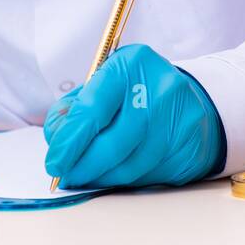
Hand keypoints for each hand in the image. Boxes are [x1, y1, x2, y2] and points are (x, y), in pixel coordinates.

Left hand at [43, 44, 226, 187]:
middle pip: (113, 143)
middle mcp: (160, 87)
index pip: (93, 109)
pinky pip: (149, 176)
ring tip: (88, 176)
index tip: (54, 163)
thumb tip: (58, 141)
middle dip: (84, 166)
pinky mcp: (190, 147)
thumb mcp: (100, 86)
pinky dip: (125, 180)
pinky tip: (116, 174)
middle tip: (68, 176)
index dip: (70, 142)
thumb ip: (71, 109)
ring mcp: (180, 118)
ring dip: (102, 178)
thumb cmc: (133, 93)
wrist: (189, 100)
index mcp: (131, 63)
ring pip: (131, 166)